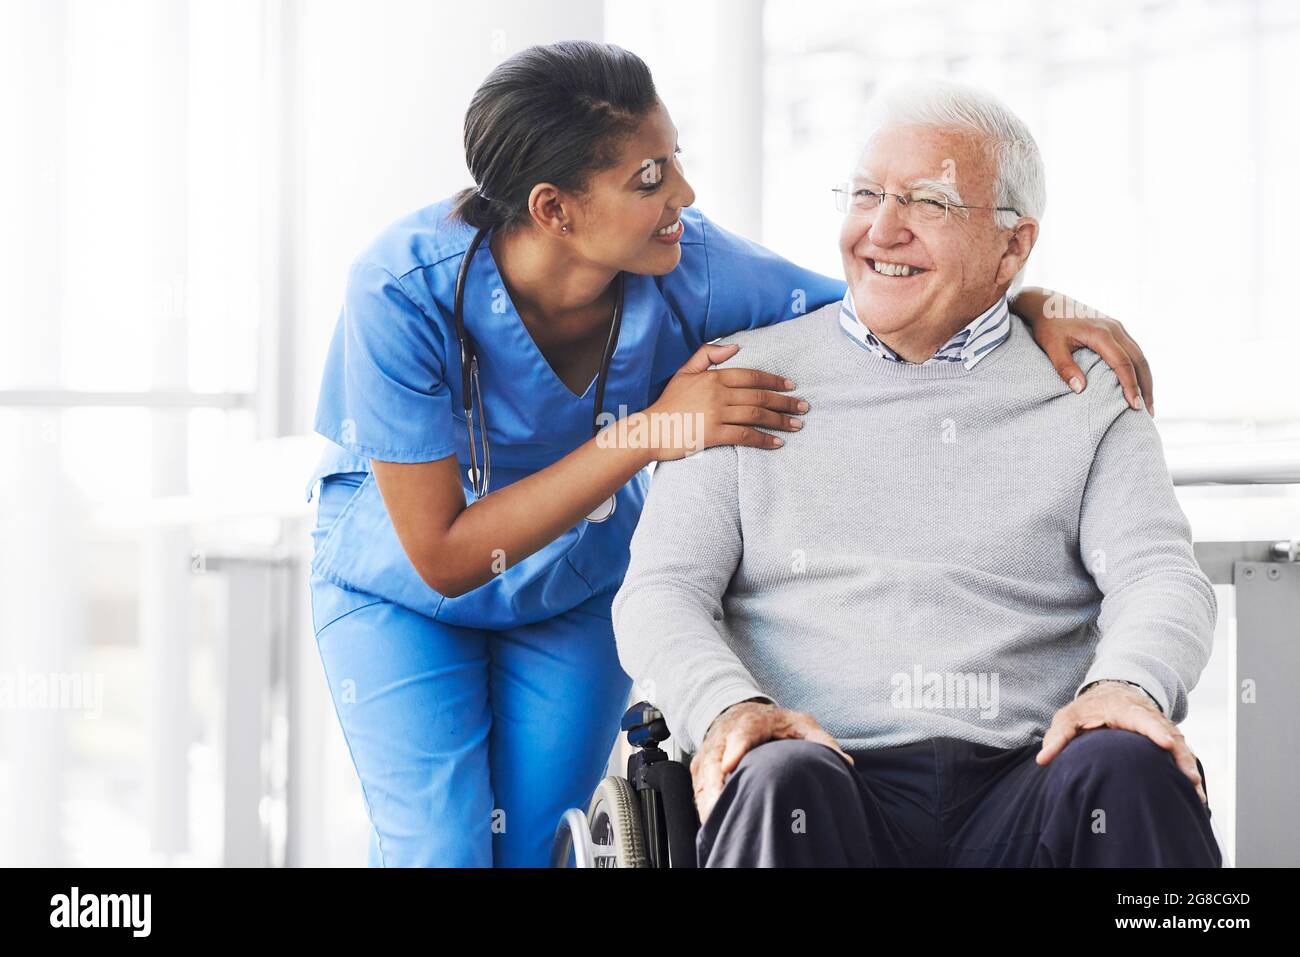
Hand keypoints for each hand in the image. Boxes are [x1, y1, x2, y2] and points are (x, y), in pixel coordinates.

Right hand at [643, 343, 807, 461]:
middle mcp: (718, 394)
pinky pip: (745, 435)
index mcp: (713, 378)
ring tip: (797, 425)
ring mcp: (717, 414)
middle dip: (785, 402)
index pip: (751, 376)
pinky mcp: (714, 435)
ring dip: (780, 421)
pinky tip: (777, 443)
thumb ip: (707, 355)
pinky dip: (764, 439)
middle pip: (759, 397)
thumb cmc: (668, 403)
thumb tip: (735, 346)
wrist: (650, 429)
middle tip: (803, 408)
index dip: (774, 381)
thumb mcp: (684, 372)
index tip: (791, 386)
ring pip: (757, 415)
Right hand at [690, 700, 853, 824]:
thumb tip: (845, 762)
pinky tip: (714, 819)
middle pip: (714, 760)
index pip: (741, 733)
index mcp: (752, 722)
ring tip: (715, 819)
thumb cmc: (775, 723)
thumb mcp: (801, 724)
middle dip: (714, 783)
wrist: (742, 712)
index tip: (730, 765)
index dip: (735, 749)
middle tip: (719, 805)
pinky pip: (699, 787)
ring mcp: (710, 751)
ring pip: (703, 777)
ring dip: (707, 798)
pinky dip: (704, 804)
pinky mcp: (702, 766)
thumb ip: (821, 741)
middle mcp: (725, 736)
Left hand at [1017, 290, 1154, 414]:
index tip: (1134, 406)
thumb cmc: (1048, 327)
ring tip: (1147, 403)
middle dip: (1145, 387)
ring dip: (1145, 379)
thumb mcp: (1052, 347)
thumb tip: (1080, 390)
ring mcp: (1118, 327)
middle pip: (1138, 360)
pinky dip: (1139, 368)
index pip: (1123, 363)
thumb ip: (1064, 367)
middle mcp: (1115, 328)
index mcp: (1101, 333)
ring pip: (1139, 355)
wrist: (1047, 303)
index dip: (1130, 386)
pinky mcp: (1116, 329)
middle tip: (1148, 413)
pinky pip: (1133, 350)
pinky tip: (1139, 384)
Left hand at [1036, 680, 1206, 804]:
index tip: (1167, 743)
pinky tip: (1196, 794)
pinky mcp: (1166, 737)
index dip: (1155, 730)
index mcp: (1122, 709)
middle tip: (1190, 779)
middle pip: (1167, 734)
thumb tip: (1043, 760)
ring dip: (1189, 767)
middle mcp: (1147, 716)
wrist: (1110, 693)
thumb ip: (1058, 737)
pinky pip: (1182, 752)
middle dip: (1180, 755)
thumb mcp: (1068, 718)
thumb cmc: (1087, 710)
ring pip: (1179, 745)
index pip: (1141, 718)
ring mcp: (1159, 726)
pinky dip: (1189, 770)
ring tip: (1197, 793)